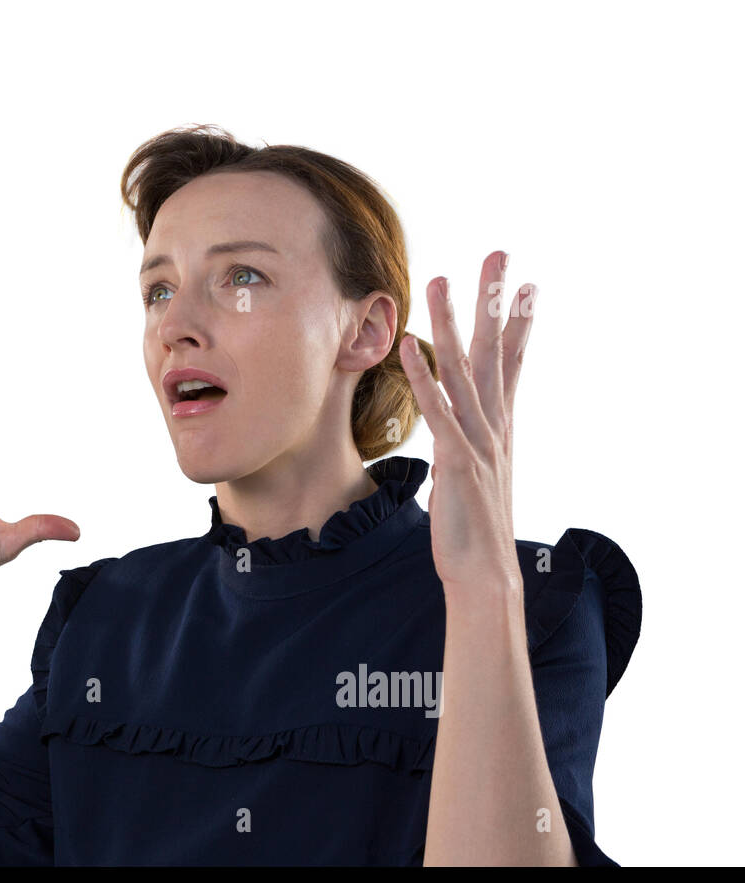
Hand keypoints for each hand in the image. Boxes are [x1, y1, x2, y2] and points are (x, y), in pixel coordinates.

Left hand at [399, 251, 535, 592]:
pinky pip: (438, 413)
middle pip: (495, 351)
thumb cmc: (475, 530)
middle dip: (496, 301)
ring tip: (442, 279)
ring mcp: (477, 442)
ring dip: (452, 323)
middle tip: (500, 254)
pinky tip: (409, 348)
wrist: (486, 573)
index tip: (527, 284)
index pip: (512, 363)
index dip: (519, 323)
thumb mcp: (477, 477)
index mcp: (500, 429)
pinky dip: (423, 379)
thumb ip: (472, 447)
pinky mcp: (455, 462)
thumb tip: (463, 435)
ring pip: (463, 371)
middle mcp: (494, 427)